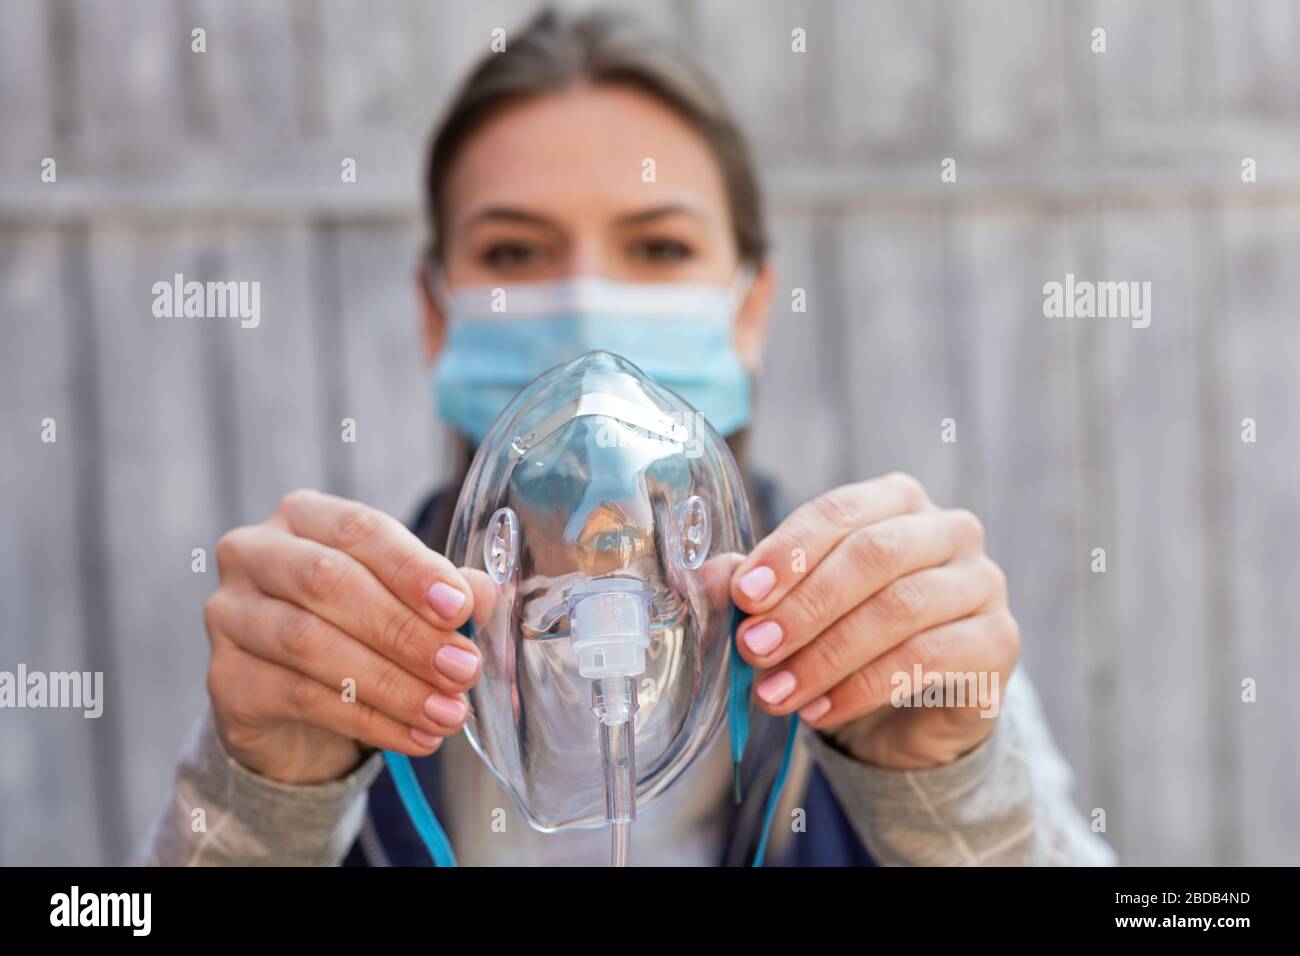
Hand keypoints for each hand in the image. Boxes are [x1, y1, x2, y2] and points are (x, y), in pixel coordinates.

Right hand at [203, 489, 495, 784]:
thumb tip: (486, 592)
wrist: (295, 706)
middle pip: (330, 584)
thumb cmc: (356, 629)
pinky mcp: (225, 678)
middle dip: (406, 631)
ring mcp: (229, 614)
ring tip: (447, 712)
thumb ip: (444, 591)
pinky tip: (415, 736)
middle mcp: (255, 553)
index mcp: (305, 516)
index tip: (462, 608)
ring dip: (391, 683)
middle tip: (462, 669)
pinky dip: (368, 720)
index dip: (412, 568)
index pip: (361, 530)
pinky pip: (300, 697)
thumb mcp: (405, 602)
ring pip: (309, 643)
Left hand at [729, 472, 1018, 769]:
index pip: (839, 512)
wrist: (914, 707)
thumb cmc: (853, 633)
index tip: (742, 596)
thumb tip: (708, 575)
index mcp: (896, 501)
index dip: (788, 553)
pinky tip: (820, 710)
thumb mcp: (799, 605)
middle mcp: (949, 530)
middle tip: (753, 649)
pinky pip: (927, 659)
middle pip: (873, 555)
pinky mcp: (998, 641)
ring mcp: (982, 583)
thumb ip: (760, 584)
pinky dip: (862, 687)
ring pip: (900, 609)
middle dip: (804, 605)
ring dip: (826, 655)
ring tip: (775, 693)